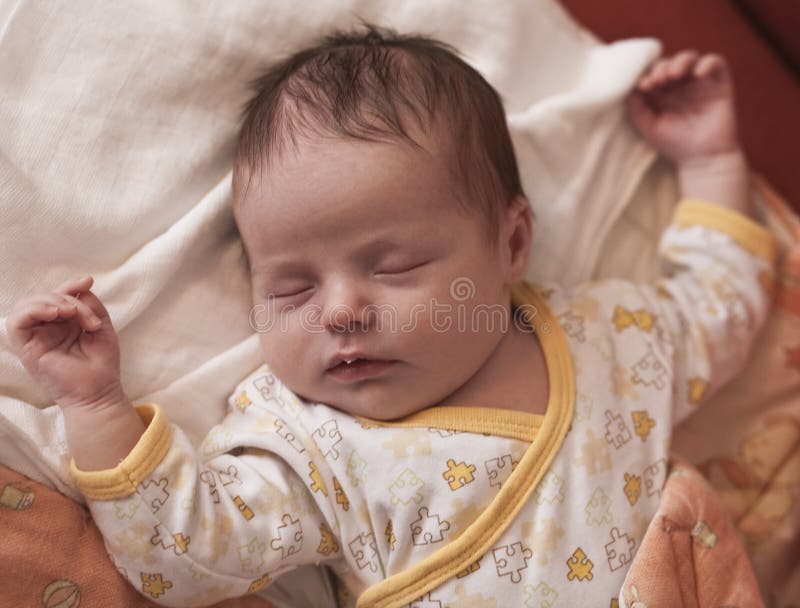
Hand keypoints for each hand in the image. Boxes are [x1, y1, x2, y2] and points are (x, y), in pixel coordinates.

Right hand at [6, 276, 125, 408]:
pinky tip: (54, 314)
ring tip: (70, 313)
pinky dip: (33, 310)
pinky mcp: (26, 348)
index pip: (56, 295)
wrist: (99, 391)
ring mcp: (34, 338)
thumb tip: (83, 282)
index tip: (86, 282)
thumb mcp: (100, 325)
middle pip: (42, 297)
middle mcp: (45, 329)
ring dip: (50, 301)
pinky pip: (16, 322)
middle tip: (82, 313)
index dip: (69, 285)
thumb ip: (90, 303)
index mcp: (62, 323)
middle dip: (64, 296)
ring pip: (26, 305)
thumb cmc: (101, 362)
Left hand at [625, 50, 739, 163]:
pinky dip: (707, 63)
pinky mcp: (720, 84)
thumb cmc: (674, 144)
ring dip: (680, 61)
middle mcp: (680, 86)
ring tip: (673, 75)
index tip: (643, 85)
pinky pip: (717, 62)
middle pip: (669, 62)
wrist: (702, 159)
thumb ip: (635, 107)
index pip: (652, 72)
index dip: (646, 73)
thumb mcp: (648, 126)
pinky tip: (697, 74)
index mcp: (661, 94)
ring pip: (691, 58)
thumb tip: (628, 86)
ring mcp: (699, 83)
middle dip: (661, 67)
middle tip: (657, 80)